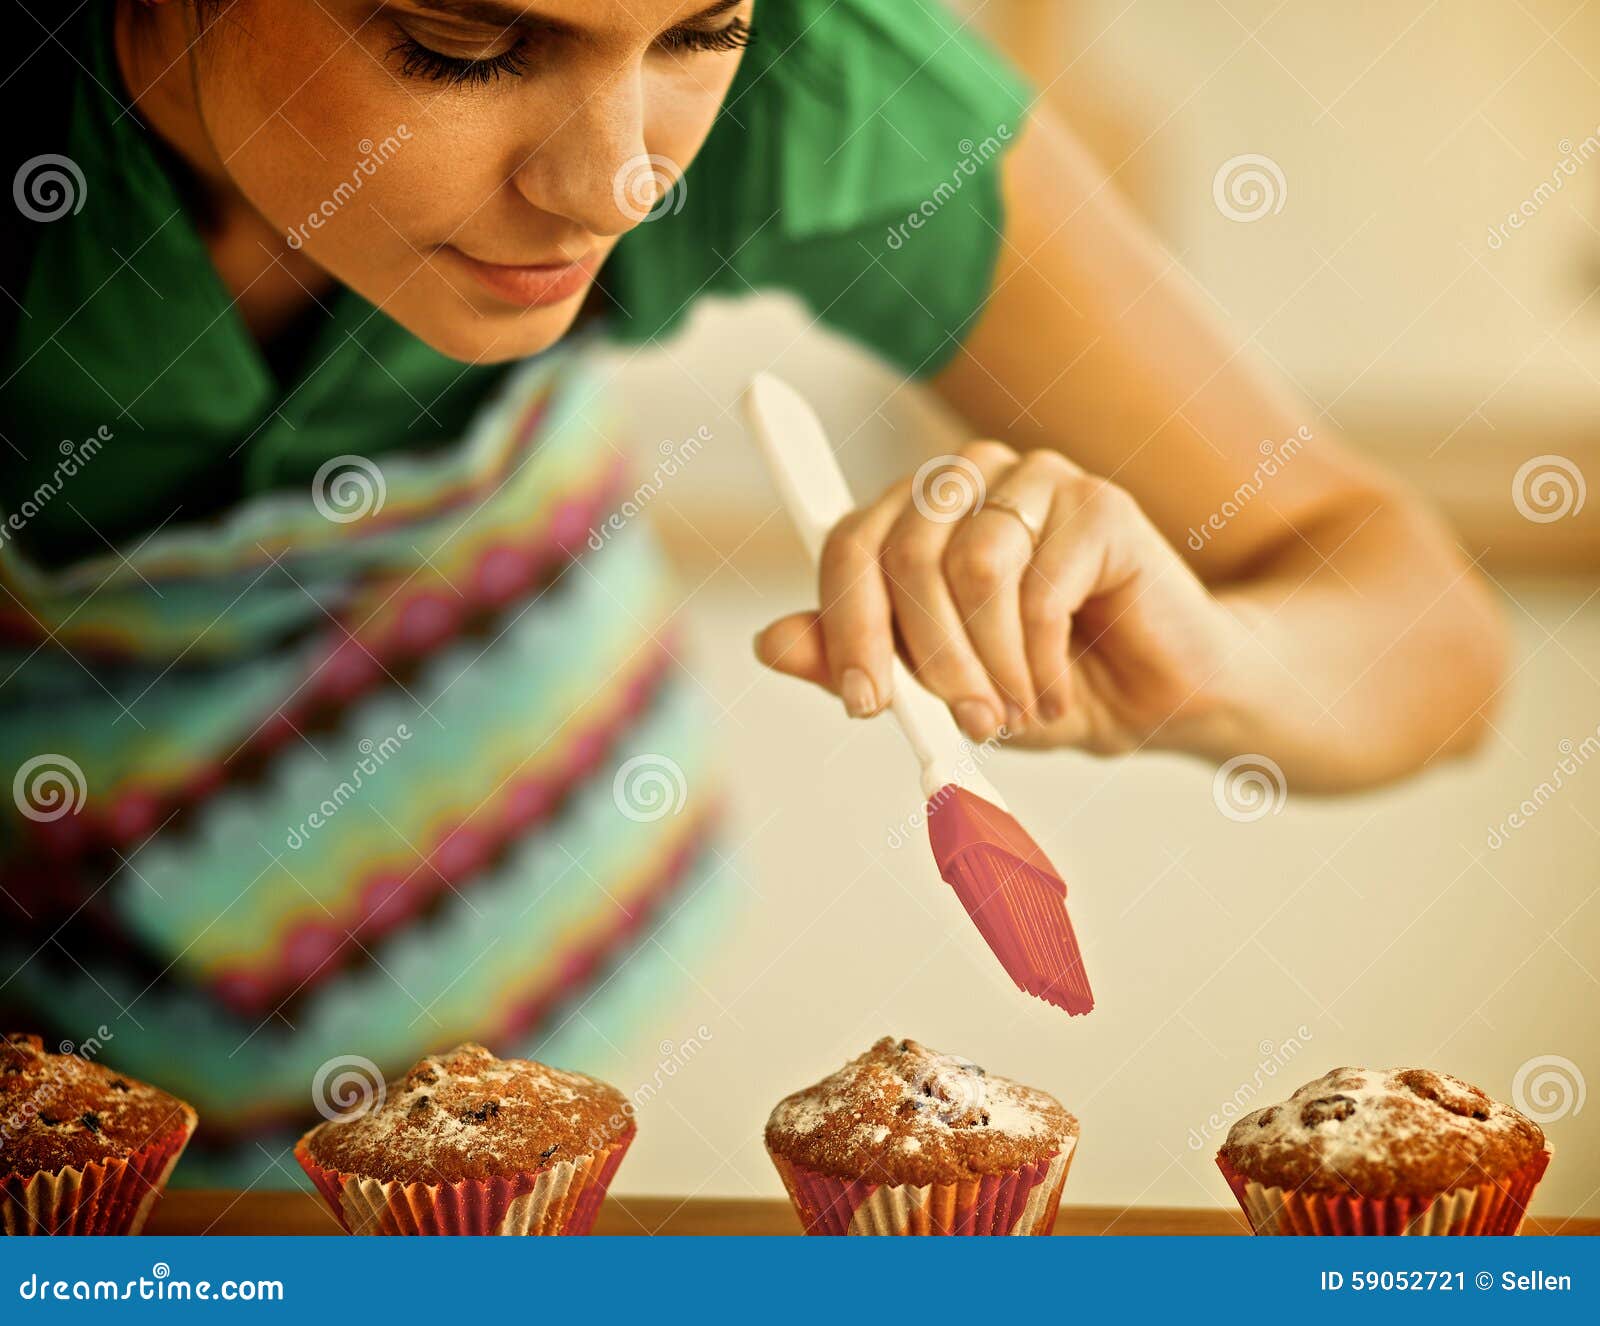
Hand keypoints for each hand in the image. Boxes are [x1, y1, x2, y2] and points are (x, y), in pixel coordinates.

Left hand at [755, 441, 1248, 754]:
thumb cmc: (1047, 686)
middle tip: (963, 724)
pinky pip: (1041, 583)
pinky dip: (1041, 658)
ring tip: (1018, 710)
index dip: (845, 623)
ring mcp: (1033, 480)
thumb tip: (768, 644)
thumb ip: (863, 663)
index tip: (865, 702)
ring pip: (973, 566)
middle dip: (928, 658)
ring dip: (990, 662)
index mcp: (917, 517)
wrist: (1163, 697)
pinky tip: (1058, 689)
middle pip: (904, 552)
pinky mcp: (1098, 501)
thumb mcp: (942, 691)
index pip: (850, 544)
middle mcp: (966, 481)